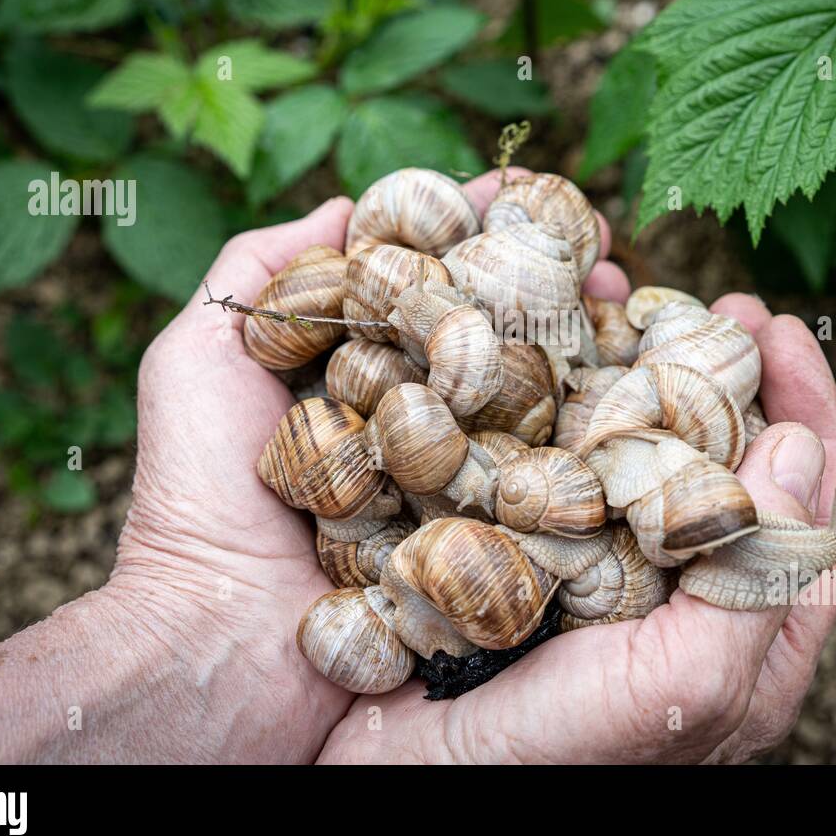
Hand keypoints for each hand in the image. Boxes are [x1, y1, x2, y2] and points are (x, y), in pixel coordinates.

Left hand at [112, 167, 632, 761]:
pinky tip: (638, 389)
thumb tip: (346, 204)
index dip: (480, 237)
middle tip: (603, 241)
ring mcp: (461, 485)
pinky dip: (599, 439)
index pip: (435, 289)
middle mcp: (423, 426)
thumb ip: (259, 272)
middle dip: (554, 280)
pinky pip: (552, 485)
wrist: (221, 643)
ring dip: (592, 346)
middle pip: (501, 337)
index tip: (526, 192)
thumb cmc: (197, 498)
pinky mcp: (490, 546)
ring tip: (630, 298)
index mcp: (366, 378)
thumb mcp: (199, 360)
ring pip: (540, 403)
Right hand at [314, 264, 835, 763]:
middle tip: (719, 306)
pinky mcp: (533, 567)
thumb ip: (749, 591)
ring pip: (650, 466)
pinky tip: (549, 355)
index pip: (808, 514)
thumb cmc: (538, 765)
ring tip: (637, 306)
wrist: (380, 790)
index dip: (807, 412)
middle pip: (734, 475)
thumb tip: (799, 450)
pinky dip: (569, 408)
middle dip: (736, 380)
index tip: (778, 330)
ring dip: (653, 381)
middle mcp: (679, 611)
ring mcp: (604, 585)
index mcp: (740, 646)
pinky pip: (568, 474)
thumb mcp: (668, 695)